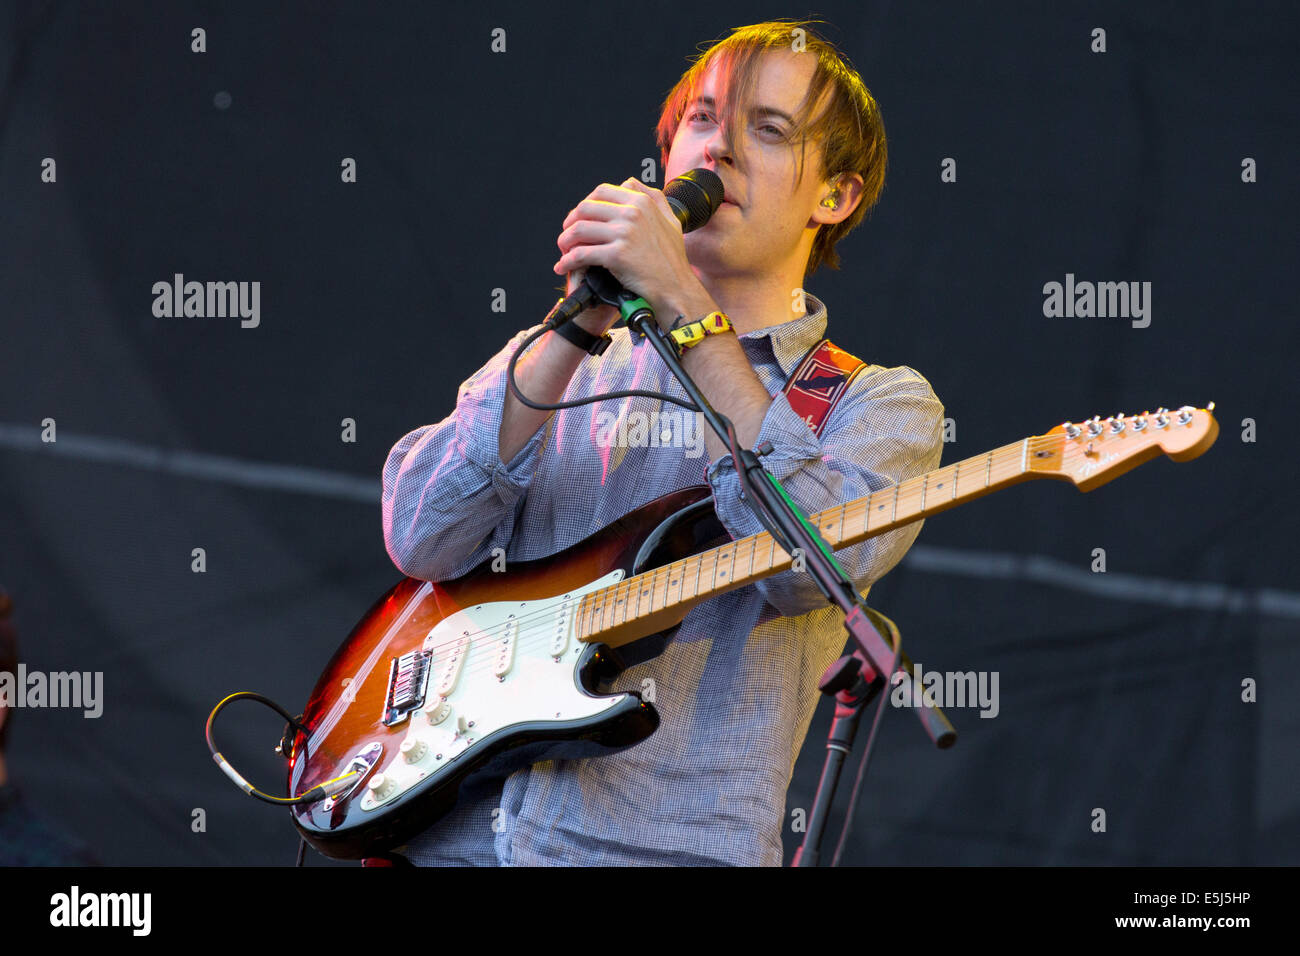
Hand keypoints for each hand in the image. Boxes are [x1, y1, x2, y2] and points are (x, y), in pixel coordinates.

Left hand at [554, 177, 709, 331]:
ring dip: (565, 241)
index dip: (585, 204)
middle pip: (585, 208)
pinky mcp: (617, 255)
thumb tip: (629, 183)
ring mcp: (624, 233)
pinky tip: (563, 267)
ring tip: (563, 251)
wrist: (676, 288)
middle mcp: (633, 213)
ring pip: (579, 229)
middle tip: (568, 237)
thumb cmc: (673, 260)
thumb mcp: (671, 220)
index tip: (580, 218)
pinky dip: (567, 261)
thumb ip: (653, 198)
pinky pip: (581, 254)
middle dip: (570, 222)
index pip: (601, 192)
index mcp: (642, 202)